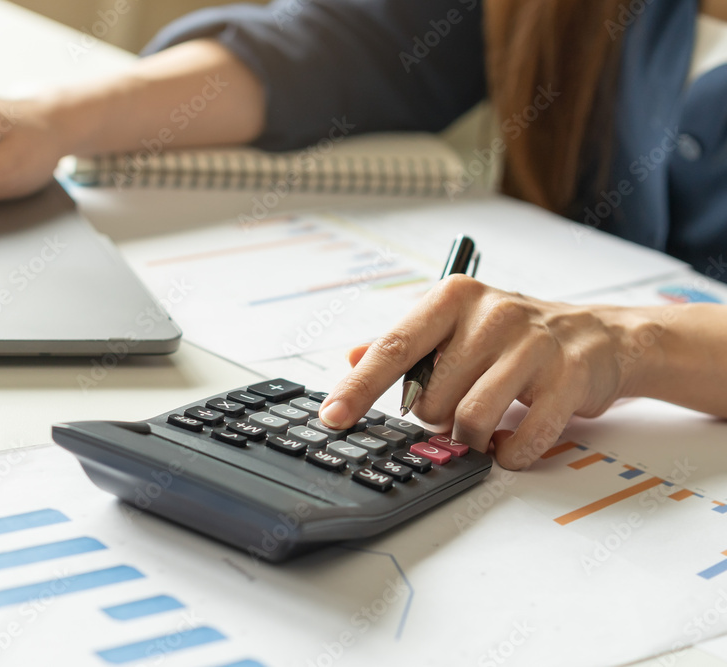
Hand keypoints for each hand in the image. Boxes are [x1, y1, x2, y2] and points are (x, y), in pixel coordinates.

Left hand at [318, 276, 645, 469]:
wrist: (599, 336)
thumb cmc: (515, 335)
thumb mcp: (456, 324)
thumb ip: (405, 343)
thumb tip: (352, 358)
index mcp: (454, 298)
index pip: (394, 347)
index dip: (359, 387)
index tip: (333, 417)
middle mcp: (493, 315)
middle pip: (431, 396)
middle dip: (433, 417)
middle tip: (453, 407)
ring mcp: (534, 346)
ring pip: (470, 419)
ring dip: (467, 439)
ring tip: (478, 427)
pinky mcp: (568, 380)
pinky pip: (521, 439)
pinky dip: (508, 452)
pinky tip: (507, 440)